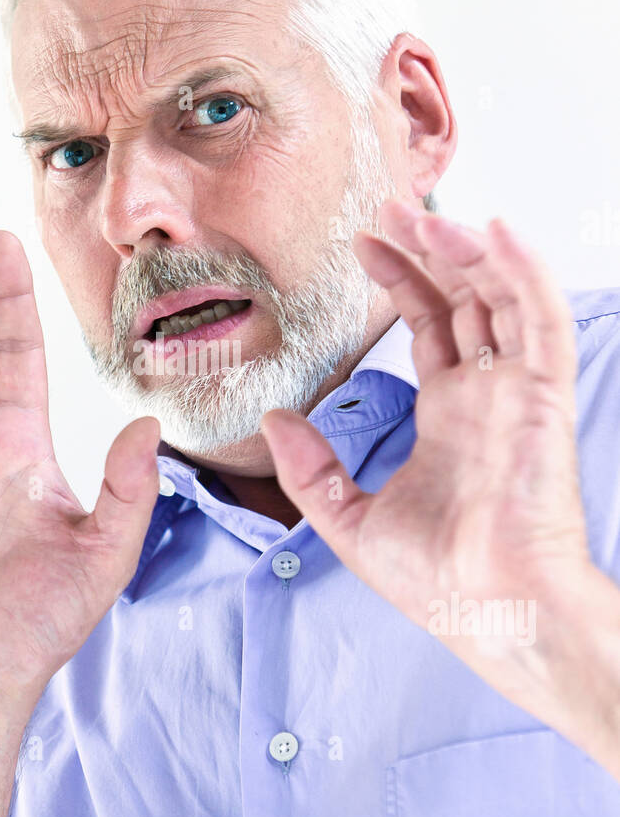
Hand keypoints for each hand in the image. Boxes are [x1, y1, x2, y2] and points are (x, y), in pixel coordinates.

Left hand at [261, 200, 619, 735]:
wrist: (492, 613)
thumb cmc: (439, 582)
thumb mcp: (352, 519)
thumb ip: (312, 470)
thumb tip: (271, 420)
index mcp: (450, 418)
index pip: (431, 326)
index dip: (402, 279)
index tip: (364, 242)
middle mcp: (487, 396)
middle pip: (466, 298)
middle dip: (431, 247)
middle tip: (394, 203)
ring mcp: (519, 393)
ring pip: (501, 297)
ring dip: (468, 249)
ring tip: (426, 213)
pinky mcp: (545, 398)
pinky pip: (540, 320)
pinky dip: (522, 272)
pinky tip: (494, 231)